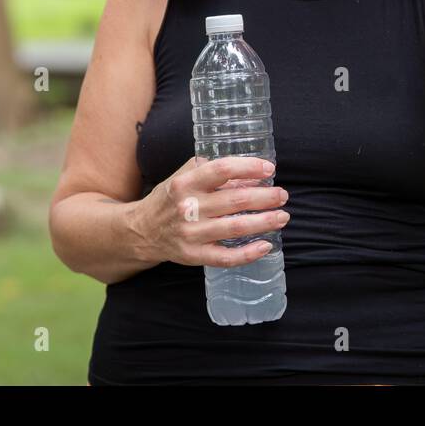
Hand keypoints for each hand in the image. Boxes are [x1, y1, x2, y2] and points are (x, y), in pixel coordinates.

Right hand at [133, 155, 289, 266]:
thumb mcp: (182, 176)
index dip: (248, 168)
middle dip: (264, 197)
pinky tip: (265, 246)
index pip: (221, 170)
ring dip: (264, 222)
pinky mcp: (193, 256)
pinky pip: (225, 257)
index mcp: (185, 183)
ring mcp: (190, 234)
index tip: (268, 168)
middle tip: (282, 195)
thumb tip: (247, 171)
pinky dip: (248, 253)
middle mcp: (187, 208)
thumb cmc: (169, 200)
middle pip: (234, 200)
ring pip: (234, 228)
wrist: (142, 231)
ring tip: (282, 217)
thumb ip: (209, 169)